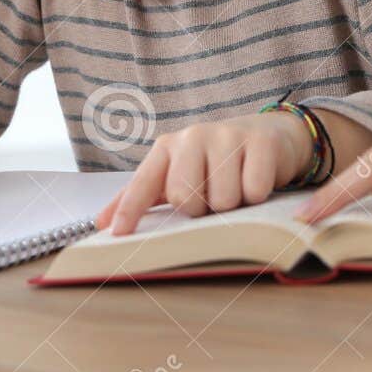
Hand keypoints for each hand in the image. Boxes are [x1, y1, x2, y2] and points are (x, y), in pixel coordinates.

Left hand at [96, 113, 315, 234]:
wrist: (269, 136)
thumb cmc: (215, 163)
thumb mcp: (178, 174)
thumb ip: (142, 197)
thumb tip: (102, 223)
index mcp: (167, 148)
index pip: (143, 183)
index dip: (130, 210)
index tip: (117, 236)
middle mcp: (192, 136)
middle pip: (185, 197)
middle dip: (201, 209)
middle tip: (211, 198)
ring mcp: (227, 135)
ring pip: (222, 200)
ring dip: (232, 206)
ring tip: (235, 188)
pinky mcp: (260, 141)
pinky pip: (253, 191)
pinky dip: (257, 197)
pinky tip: (256, 181)